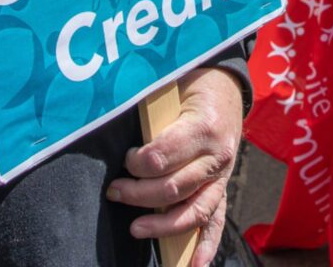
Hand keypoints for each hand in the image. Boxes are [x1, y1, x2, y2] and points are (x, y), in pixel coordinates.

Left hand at [107, 68, 243, 265]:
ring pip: (192, 210)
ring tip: (136, 228)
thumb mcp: (170, 84)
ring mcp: (221, 176)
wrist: (224, 85)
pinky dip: (206, 246)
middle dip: (137, 193)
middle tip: (114, 191)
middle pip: (172, 188)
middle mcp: (216, 156)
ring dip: (162, 224)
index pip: (161, 158)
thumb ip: (146, 106)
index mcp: (203, 127)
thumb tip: (108, 116)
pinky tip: (194, 264)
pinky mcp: (222, 187)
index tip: (124, 158)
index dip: (136, 164)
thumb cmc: (189, 85)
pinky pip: (215, 220)